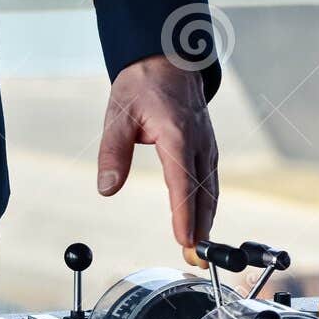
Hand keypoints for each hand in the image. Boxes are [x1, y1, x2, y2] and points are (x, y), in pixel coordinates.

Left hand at [96, 55, 218, 265]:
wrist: (167, 58)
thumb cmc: (142, 85)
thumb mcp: (118, 115)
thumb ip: (112, 154)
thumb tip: (107, 188)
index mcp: (177, 134)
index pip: (182, 182)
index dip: (184, 214)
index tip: (185, 239)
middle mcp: (198, 142)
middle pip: (202, 193)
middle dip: (200, 228)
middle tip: (195, 259)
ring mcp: (207, 145)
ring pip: (210, 189)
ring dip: (207, 220)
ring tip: (200, 251)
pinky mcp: (208, 148)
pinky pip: (211, 181)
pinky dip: (208, 204)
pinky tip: (203, 222)